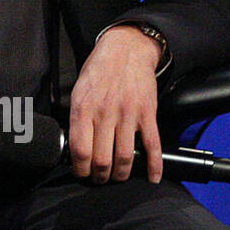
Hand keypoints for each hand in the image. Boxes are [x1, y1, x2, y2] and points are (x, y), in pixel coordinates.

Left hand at [68, 26, 162, 182]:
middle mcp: (104, 114)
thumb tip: (75, 145)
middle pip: (102, 159)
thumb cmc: (99, 71)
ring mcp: (128, 115)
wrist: (125, 50)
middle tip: (99, 179)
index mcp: (83, 108)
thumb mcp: (78, 91)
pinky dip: (154, 165)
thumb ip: (77, 117)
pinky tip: (153, 177)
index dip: (80, 169)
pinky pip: (152, 145)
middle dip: (100, 176)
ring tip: (117, 177)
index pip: (80, 150)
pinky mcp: (147, 114)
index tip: (82, 174)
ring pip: (125, 157)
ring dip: (121, 174)